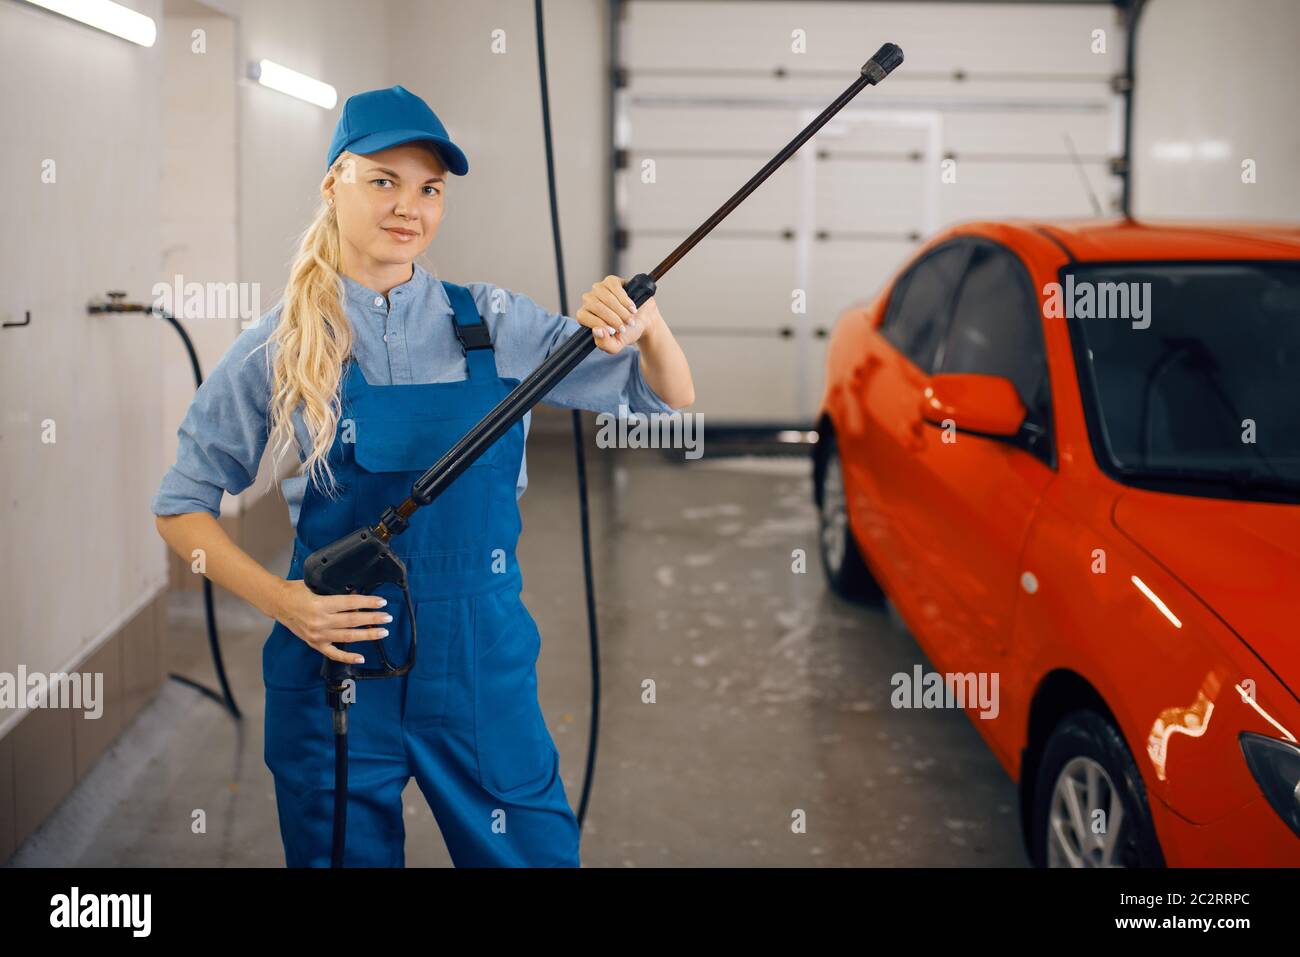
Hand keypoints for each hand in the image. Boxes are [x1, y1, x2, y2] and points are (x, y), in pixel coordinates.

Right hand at [274, 579, 390, 664]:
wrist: (278, 603)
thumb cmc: (297, 591)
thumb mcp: (316, 586)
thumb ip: (336, 592)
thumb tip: (357, 594)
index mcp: (321, 604)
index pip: (350, 603)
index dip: (368, 602)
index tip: (382, 602)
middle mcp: (320, 621)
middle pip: (352, 621)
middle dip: (372, 619)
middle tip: (387, 617)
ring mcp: (317, 635)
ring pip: (347, 637)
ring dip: (367, 635)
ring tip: (382, 632)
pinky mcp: (314, 644)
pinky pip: (333, 654)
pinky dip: (348, 657)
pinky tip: (361, 658)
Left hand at [576, 275, 659, 353]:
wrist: (643, 321)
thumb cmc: (626, 332)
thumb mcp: (615, 345)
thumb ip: (604, 344)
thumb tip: (597, 331)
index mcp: (584, 315)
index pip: (583, 316)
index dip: (599, 323)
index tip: (614, 331)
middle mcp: (588, 300)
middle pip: (597, 307)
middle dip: (613, 319)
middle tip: (624, 327)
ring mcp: (599, 289)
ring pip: (607, 298)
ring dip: (621, 311)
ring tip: (630, 319)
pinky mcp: (611, 281)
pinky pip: (616, 289)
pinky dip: (625, 301)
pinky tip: (632, 308)